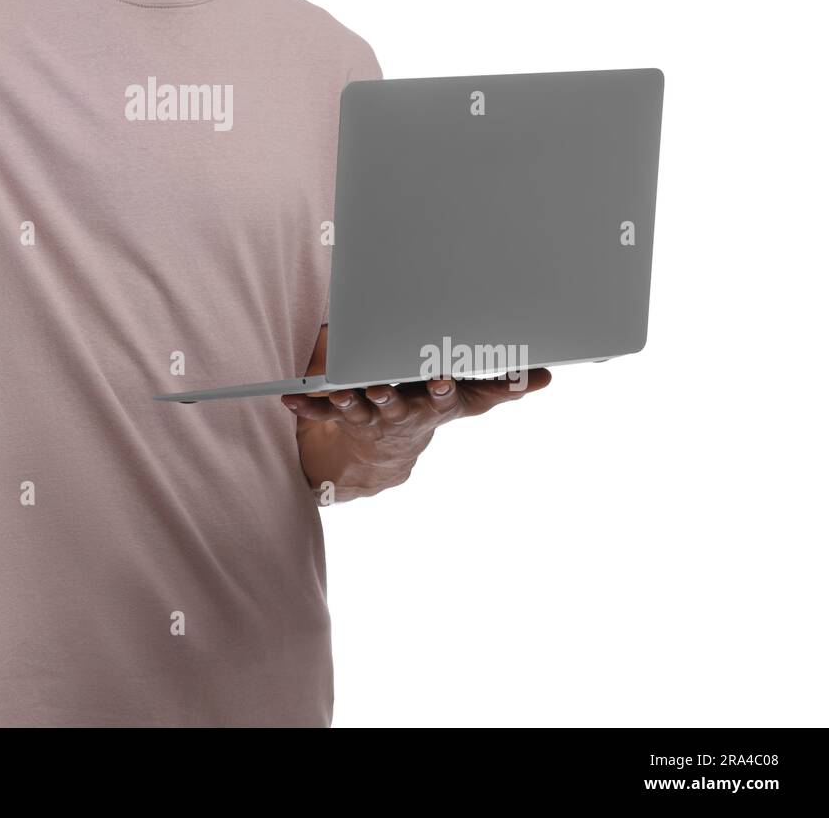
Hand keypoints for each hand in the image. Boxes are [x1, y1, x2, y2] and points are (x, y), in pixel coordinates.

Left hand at [282, 370, 551, 501]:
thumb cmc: (430, 409)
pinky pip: (320, 412)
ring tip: (336, 391)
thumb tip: (546, 377)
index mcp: (433, 405)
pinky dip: (305, 406)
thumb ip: (502, 387)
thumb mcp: (468, 403)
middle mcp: (403, 414)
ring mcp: (371, 418)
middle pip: (398, 405)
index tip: (442, 378)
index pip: (443, 397)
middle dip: (390, 395)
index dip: (443, 389)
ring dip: (348, 400)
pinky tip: (288, 397)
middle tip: (380, 386)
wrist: (385, 457)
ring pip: (359, 410)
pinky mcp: (342, 417)